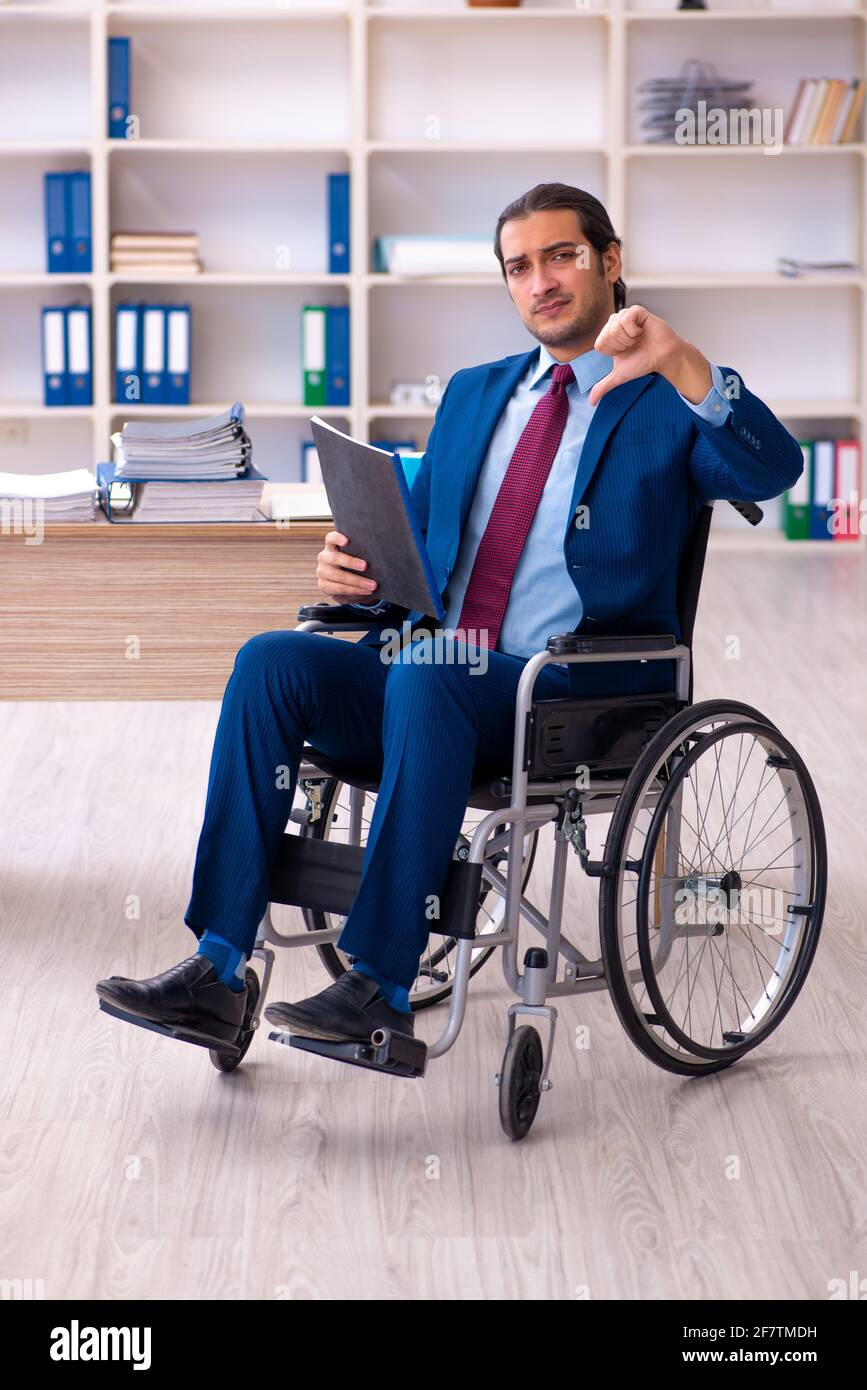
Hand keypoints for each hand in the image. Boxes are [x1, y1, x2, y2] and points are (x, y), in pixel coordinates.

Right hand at [316, 530, 379, 602]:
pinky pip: (340, 588)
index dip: (337, 538)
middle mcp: (324, 557)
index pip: (331, 539)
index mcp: (332, 546)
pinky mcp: (323, 585)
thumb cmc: (355, 567)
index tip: (346, 541)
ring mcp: (322, 572)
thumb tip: (379, 555)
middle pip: (335, 558)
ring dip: (358, 581)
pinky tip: (366, 590)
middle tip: (365, 566)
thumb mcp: (357, 558)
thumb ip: (362, 553)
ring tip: (372, 585)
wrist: (348, 587)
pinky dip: (355, 590)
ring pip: (338, 576)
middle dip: (351, 562)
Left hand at [589, 304, 711, 406]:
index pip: (599, 344)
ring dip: (628, 338)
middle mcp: (615, 323)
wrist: (663, 357)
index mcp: (608, 336)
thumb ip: (604, 386)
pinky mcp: (637, 311)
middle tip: (633, 345)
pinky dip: (634, 329)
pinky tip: (641, 331)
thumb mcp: (619, 375)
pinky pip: (626, 318)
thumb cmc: (644, 362)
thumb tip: (591, 402)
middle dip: (620, 345)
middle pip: (606, 335)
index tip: (625, 352)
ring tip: (638, 339)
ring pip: (615, 326)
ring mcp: (626, 315)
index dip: (612, 352)